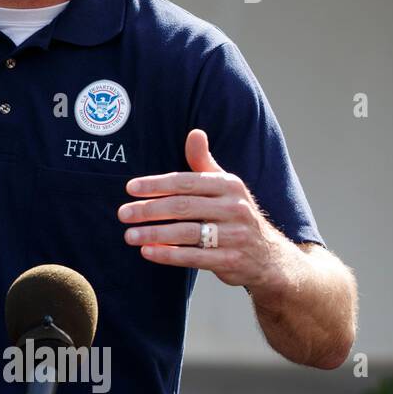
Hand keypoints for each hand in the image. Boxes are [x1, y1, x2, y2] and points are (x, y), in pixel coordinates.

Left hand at [117, 129, 289, 289]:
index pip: (186, 182)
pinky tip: (148, 252)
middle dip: (149, 210)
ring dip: (154, 234)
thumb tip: (194, 133)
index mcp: (229, 186)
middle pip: (183, 207)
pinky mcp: (231, 260)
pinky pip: (194, 256)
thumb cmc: (235, 215)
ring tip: (129, 235)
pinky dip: (169, 255)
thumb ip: (204, 162)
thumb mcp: (225, 186)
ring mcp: (235, 235)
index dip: (157, 184)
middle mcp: (235, 208)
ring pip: (187, 233)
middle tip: (123, 213)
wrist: (269, 257)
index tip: (130, 188)